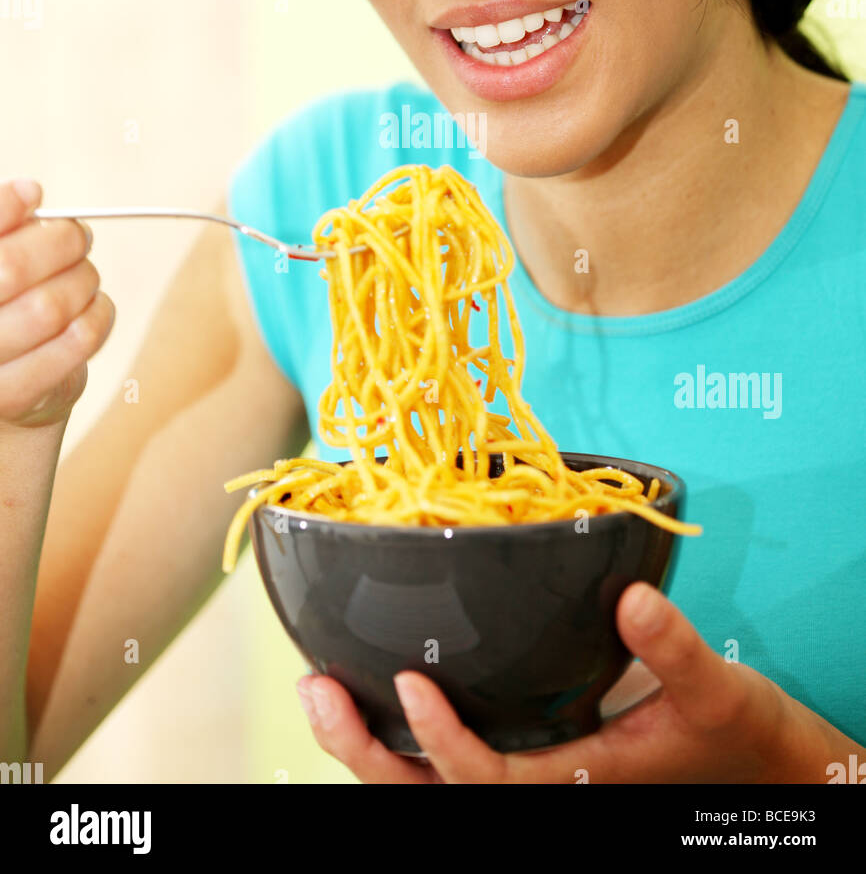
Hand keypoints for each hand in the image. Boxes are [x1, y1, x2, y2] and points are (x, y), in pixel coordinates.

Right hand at [0, 179, 114, 427]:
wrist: (1, 384)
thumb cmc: (0, 305)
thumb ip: (3, 226)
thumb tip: (28, 191)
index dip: (5, 207)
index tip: (33, 194)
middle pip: (11, 268)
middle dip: (59, 241)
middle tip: (78, 236)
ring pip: (50, 305)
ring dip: (82, 279)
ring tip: (84, 275)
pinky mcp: (15, 394)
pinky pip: (78, 340)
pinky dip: (98, 313)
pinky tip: (92, 306)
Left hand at [296, 582, 842, 782]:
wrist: (753, 763)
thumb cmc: (732, 734)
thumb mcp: (715, 690)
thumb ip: (672, 649)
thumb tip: (629, 597)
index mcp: (576, 780)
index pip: (488, 783)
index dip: (443, 744)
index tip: (409, 682)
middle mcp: (542, 785)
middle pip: (433, 798)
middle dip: (367, 754)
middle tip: (318, 692)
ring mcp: (530, 775)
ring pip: (429, 787)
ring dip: (370, 745)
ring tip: (320, 689)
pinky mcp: (529, 753)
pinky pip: (450, 762)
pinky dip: (402, 735)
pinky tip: (374, 689)